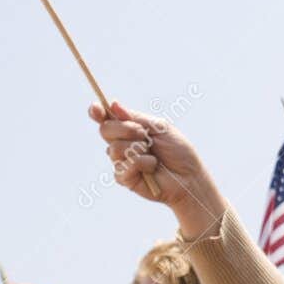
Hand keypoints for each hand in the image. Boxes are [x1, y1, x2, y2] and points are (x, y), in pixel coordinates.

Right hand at [89, 101, 216, 215]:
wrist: (189, 175)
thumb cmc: (177, 150)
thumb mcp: (159, 127)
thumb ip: (136, 118)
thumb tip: (113, 104)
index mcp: (129, 129)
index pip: (107, 119)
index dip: (97, 112)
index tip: (95, 108)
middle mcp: (121, 144)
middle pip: (105, 130)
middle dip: (126, 129)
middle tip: (144, 134)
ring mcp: (121, 161)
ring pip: (114, 148)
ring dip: (138, 148)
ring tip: (152, 154)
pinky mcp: (124, 178)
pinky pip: (125, 165)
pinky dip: (143, 163)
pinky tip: (152, 166)